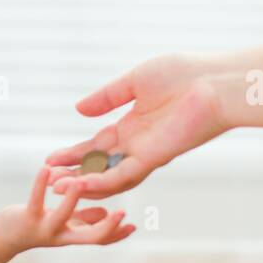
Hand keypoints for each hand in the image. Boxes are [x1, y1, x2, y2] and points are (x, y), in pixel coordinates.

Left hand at [0, 165, 133, 254]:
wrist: (5, 237)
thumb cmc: (37, 226)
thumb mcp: (64, 223)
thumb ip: (84, 218)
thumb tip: (103, 212)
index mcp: (74, 234)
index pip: (100, 238)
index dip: (117, 234)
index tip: (134, 227)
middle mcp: (62, 235)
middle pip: (90, 235)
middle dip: (107, 227)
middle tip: (123, 213)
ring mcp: (44, 227)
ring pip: (63, 215)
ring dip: (73, 200)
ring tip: (83, 183)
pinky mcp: (27, 217)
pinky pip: (35, 200)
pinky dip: (40, 184)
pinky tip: (45, 168)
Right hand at [45, 54, 233, 199]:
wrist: (215, 81)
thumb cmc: (184, 74)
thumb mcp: (134, 81)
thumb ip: (107, 97)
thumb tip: (78, 109)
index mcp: (132, 127)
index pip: (96, 146)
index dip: (73, 154)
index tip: (50, 159)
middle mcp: (138, 145)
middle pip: (99, 166)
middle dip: (73, 174)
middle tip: (47, 180)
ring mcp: (146, 154)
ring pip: (109, 178)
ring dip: (83, 184)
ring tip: (55, 188)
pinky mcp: (155, 157)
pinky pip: (124, 175)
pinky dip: (101, 182)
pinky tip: (80, 185)